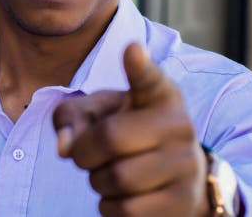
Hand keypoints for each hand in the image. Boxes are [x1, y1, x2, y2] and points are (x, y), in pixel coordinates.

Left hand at [52, 43, 209, 216]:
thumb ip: (72, 116)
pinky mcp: (183, 205)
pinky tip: (122, 196)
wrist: (177, 178)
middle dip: (84, 152)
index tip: (131, 50)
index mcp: (160, 96)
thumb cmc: (128, 134)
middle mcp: (180, 126)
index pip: (150, 79)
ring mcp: (186, 167)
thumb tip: (65, 147)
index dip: (139, 67)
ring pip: (117, 180)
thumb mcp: (100, 113)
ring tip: (110, 173)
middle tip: (85, 154)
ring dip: (98, 182)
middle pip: (110, 139)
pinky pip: (127, 211)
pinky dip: (110, 207)